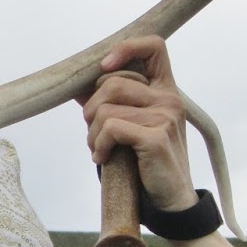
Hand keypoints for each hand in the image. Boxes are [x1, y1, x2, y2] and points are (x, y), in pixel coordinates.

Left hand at [79, 36, 195, 212]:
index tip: (104, 67)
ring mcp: (166, 116)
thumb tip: (77, 86)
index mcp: (166, 89)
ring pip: (106, 109)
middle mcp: (170, 98)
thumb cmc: (146, 161)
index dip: (126, 48)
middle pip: (112, 82)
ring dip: (92, 134)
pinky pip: (111, 128)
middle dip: (91, 109)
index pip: (154, 46)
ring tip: (98, 149)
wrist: (170, 200)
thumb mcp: (131, 126)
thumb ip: (111, 103)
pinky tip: (103, 158)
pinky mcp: (157, 137)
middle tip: (93, 132)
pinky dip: (100, 145)